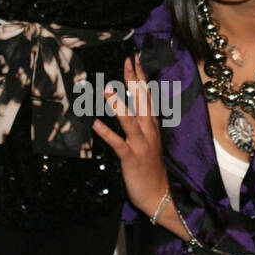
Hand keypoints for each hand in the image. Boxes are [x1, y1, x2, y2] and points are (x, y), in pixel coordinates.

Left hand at [92, 57, 168, 216]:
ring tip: (108, 90)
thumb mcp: (149, 141)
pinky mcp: (131, 158)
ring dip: (119, 105)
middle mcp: (149, 131)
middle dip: (134, 81)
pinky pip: (118, 144)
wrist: (158, 195)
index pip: (147, 96)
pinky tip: (96, 124)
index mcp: (152, 126)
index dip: (141, 77)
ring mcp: (141, 144)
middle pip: (141, 102)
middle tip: (127, 62)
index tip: (134, 59)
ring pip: (131, 121)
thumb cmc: (150, 168)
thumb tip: (132, 106)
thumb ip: (142, 123)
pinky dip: (107, 134)